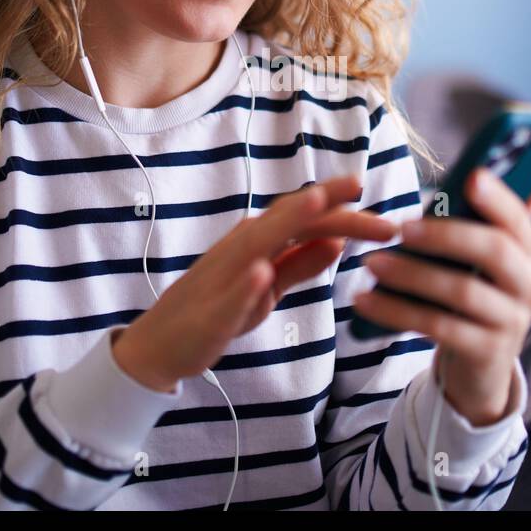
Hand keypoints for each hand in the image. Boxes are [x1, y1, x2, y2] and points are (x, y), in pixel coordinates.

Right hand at [113, 174, 398, 390]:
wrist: (161, 345)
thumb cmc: (218, 309)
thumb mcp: (268, 286)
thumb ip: (301, 264)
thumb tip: (338, 242)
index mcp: (258, 241)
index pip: (303, 216)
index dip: (336, 204)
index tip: (369, 190)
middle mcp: (241, 248)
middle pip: (287, 218)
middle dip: (326, 203)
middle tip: (362, 186)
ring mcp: (223, 277)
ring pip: (257, 243)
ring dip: (287, 220)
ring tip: (316, 201)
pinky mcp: (210, 313)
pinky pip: (230, 296)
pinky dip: (247, 284)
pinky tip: (263, 273)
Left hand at [354, 167, 530, 424]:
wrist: (478, 363)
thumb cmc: (473, 291)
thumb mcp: (480, 256)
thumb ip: (482, 217)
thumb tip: (491, 164)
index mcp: (530, 250)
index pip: (518, 218)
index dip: (497, 197)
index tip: (471, 176)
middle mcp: (530, 284)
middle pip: (494, 251)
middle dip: (444, 234)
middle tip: (400, 228)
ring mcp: (512, 321)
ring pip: (462, 291)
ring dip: (411, 274)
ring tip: (371, 263)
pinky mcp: (486, 352)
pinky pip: (438, 327)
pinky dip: (396, 312)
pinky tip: (365, 300)